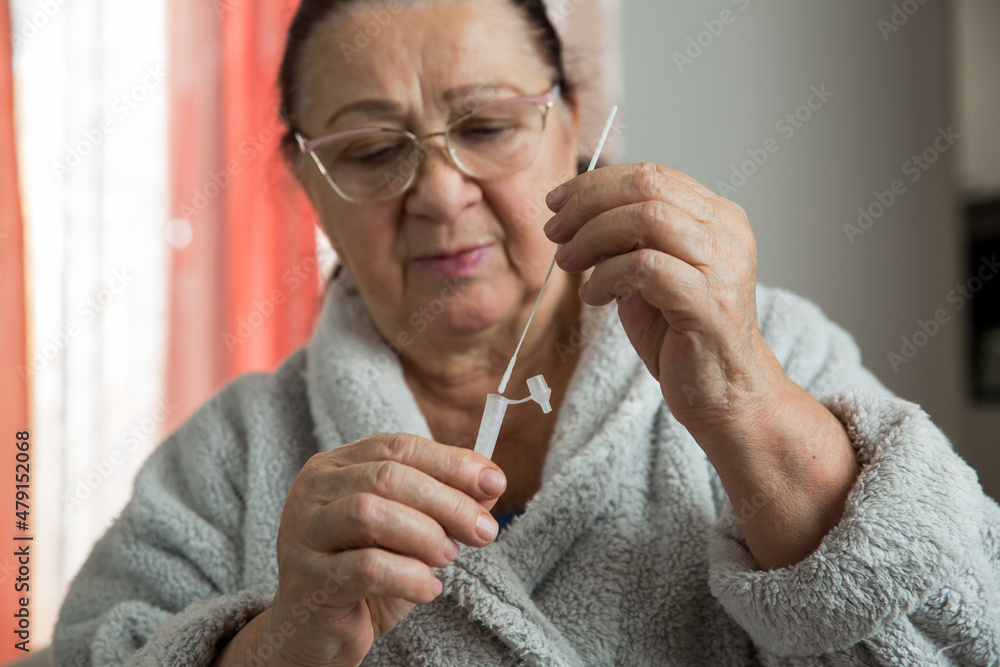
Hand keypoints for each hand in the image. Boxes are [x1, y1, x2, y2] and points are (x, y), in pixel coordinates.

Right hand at [265, 433, 504, 666]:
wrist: (317, 635)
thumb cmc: (365, 578)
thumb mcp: (409, 534)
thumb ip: (443, 504)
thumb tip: (490, 482)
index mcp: (335, 467)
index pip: (398, 448)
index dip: (451, 462)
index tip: (495, 482)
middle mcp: (312, 492)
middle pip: (387, 477)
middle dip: (447, 501)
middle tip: (483, 530)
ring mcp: (302, 534)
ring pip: (369, 513)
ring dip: (424, 535)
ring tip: (448, 557)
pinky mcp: (305, 580)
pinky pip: (365, 568)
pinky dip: (408, 576)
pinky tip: (428, 588)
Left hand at [544, 162, 783, 433]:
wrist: (724, 395)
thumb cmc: (682, 336)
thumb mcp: (648, 276)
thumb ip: (626, 241)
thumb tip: (573, 214)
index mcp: (717, 218)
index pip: (652, 175)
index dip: (597, 184)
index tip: (557, 203)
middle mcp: (726, 234)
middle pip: (647, 188)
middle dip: (587, 204)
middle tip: (554, 231)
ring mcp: (723, 267)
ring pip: (646, 219)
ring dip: (592, 237)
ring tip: (568, 262)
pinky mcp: (708, 303)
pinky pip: (645, 267)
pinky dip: (607, 276)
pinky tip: (593, 296)